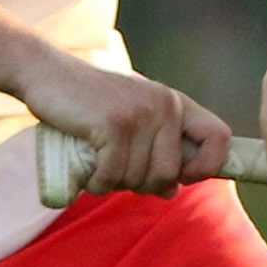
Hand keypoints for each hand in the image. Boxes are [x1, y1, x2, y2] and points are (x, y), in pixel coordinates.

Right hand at [15, 50, 231, 197]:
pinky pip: (113, 175)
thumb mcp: (132, 121)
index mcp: (176, 104)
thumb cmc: (90, 104)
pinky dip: (98, 183)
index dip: (207, 166)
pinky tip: (89, 173)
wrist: (47, 75)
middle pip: (169, 173)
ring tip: (99, 166)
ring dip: (115, 184)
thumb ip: (156, 150)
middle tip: (117, 173)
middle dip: (142, 185)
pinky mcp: (114, 124)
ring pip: (139, 178)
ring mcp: (140, 114)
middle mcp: (165, 106)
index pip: (219, 138)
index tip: (180, 178)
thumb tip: (172, 191)